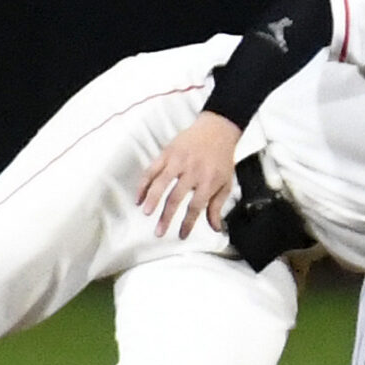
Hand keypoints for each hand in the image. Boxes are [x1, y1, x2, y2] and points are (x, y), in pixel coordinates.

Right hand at [137, 113, 242, 238]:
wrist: (217, 129)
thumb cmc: (222, 158)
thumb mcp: (226, 183)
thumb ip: (217, 206)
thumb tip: (216, 228)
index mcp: (208, 180)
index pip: (196, 206)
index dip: (187, 223)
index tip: (181, 235)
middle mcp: (192, 171)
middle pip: (176, 197)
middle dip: (166, 217)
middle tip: (159, 231)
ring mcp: (178, 161)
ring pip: (161, 182)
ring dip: (152, 199)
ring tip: (146, 213)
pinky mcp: (167, 153)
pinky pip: (152, 169)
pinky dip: (143, 183)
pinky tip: (139, 197)